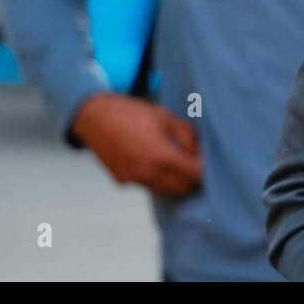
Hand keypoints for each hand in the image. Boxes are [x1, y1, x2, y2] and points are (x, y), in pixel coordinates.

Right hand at [69, 93, 201, 196]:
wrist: (94, 118)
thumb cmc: (131, 113)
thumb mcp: (165, 118)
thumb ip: (187, 137)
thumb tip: (199, 154)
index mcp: (160, 156)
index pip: (193, 175)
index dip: (204, 171)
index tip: (208, 164)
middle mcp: (146, 173)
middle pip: (181, 189)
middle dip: (191, 179)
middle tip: (194, 164)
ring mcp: (133, 180)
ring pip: (164, 190)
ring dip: (173, 180)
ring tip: (173, 159)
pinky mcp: (122, 182)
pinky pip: (147, 185)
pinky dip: (155, 178)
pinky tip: (152, 159)